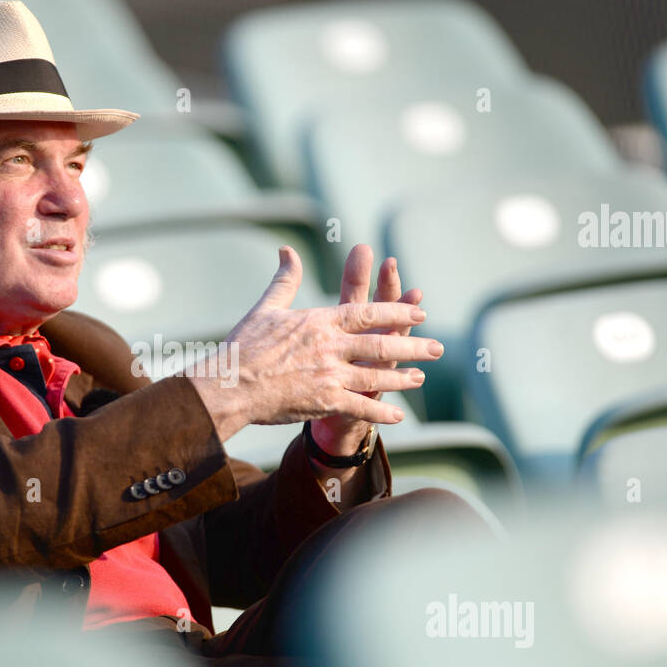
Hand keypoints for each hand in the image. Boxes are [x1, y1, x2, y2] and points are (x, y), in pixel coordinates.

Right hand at [185, 245, 440, 443]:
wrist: (230, 385)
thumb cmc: (244, 346)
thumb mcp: (267, 307)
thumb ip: (286, 279)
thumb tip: (288, 251)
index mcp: (319, 321)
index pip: (366, 312)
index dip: (396, 311)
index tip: (418, 311)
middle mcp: (329, 346)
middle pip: (380, 343)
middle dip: (413, 346)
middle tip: (437, 347)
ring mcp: (329, 375)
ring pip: (376, 375)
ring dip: (402, 378)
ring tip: (421, 378)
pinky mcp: (324, 401)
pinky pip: (360, 406)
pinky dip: (381, 412)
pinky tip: (398, 415)